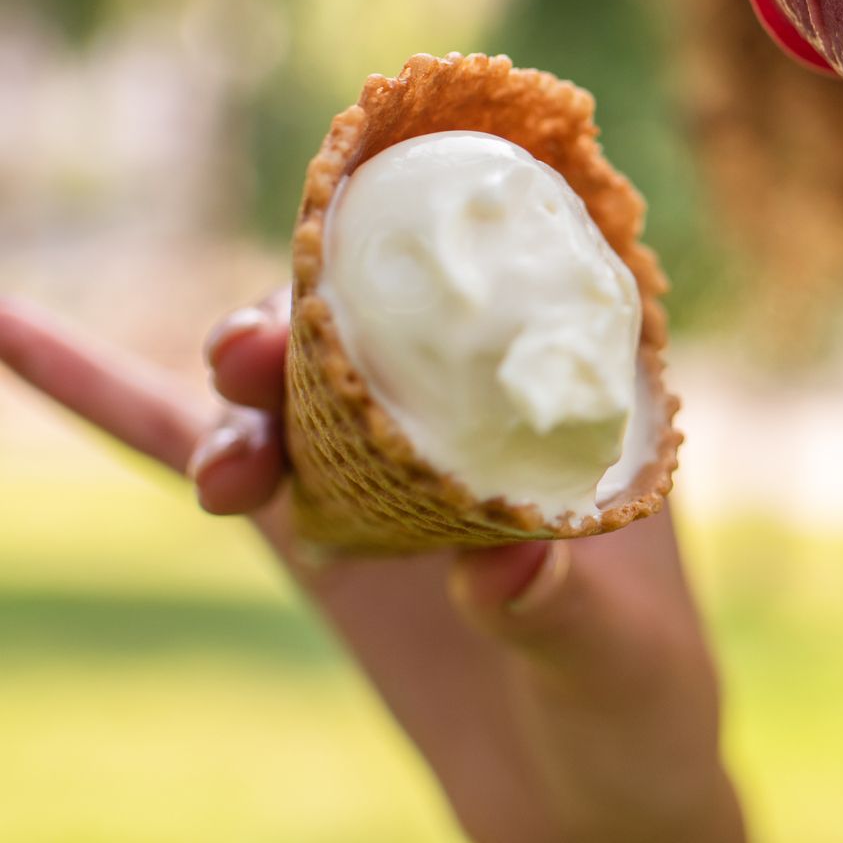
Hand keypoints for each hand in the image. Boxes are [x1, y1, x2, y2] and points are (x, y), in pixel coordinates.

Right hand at [0, 293, 744, 842]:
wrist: (583, 808)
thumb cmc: (638, 720)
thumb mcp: (620, 660)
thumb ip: (560, 607)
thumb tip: (497, 562)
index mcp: (579, 398)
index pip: (506, 274)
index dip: (424, 224)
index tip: (350, 203)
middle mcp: (473, 406)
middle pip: (368, 321)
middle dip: (300, 326)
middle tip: (259, 360)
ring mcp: (382, 461)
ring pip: (287, 388)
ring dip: (239, 403)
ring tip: (233, 476)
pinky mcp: (311, 528)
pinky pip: (196, 452)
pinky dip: (103, 395)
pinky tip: (13, 329)